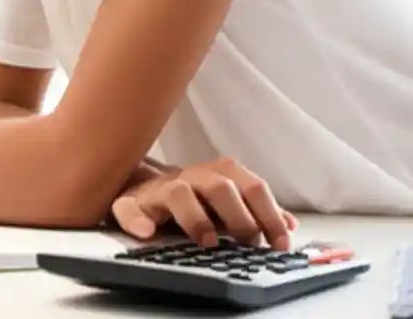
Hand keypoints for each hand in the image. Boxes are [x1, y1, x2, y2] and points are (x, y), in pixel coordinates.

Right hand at [111, 157, 297, 249]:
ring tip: (208, 243)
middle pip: (220, 186)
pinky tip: (146, 233)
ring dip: (196, 218)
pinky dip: (136, 220)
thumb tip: (291, 223)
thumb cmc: (193, 200)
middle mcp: (192, 176)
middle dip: (239, 217)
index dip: (269, 214)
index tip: (280, 242)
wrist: (142, 188)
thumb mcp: (227, 204)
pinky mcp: (130, 203)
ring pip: (178, 192)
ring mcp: (160, 189)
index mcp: (219, 174)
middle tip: (247, 243)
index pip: (252, 187)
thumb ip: (256, 212)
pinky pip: (127, 208)